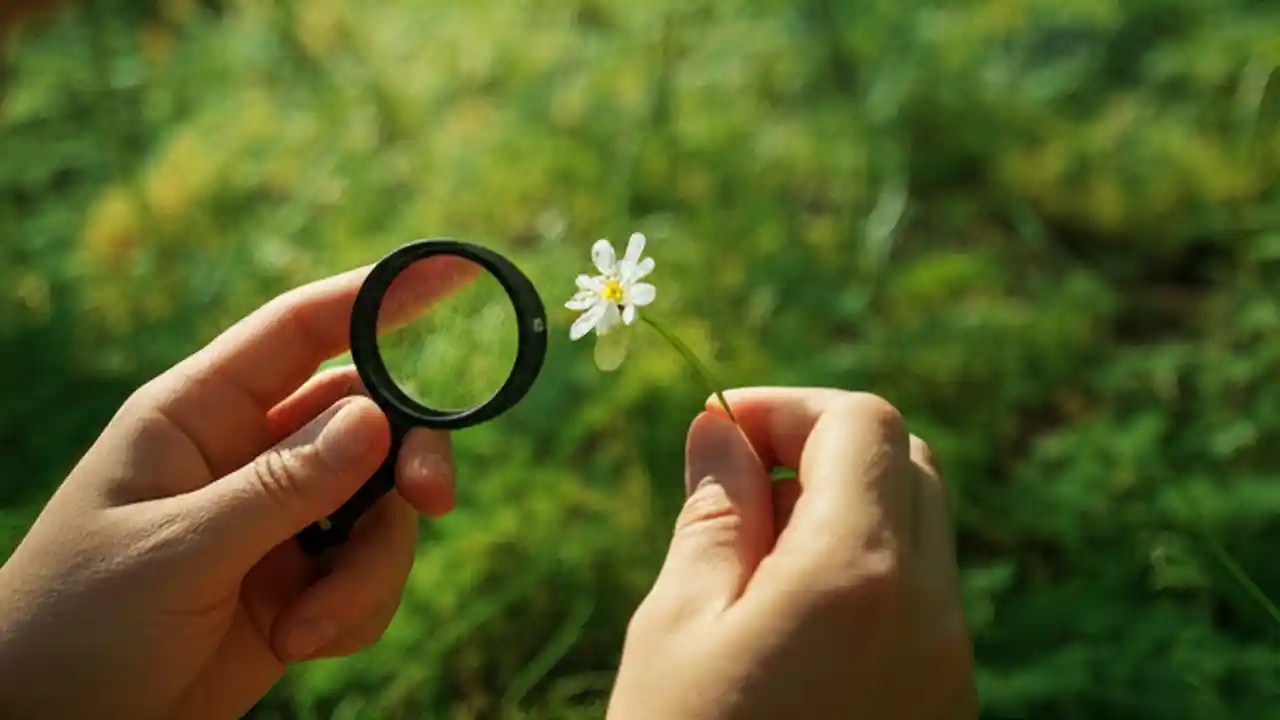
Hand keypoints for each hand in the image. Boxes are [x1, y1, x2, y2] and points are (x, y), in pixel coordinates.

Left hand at [0, 261, 472, 718]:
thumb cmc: (78, 626)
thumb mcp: (175, 551)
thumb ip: (280, 486)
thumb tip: (376, 418)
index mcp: (199, 415)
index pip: (300, 331)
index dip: (376, 298)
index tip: (452, 272)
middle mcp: (249, 456)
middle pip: (369, 422)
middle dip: (407, 462)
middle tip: (432, 498)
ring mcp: (280, 521)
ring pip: (380, 510)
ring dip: (368, 571)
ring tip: (307, 627)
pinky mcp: (302, 585)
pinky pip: (370, 576)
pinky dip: (355, 611)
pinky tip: (301, 643)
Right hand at [609, 388, 976, 718]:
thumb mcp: (677, 629)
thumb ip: (713, 513)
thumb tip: (721, 428)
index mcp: (861, 576)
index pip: (862, 425)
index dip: (787, 406)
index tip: (719, 427)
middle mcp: (931, 612)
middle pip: (907, 462)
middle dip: (822, 446)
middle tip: (737, 482)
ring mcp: (950, 664)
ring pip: (920, 527)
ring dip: (845, 505)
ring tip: (753, 556)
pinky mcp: (946, 702)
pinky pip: (921, 594)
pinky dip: (867, 566)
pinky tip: (791, 613)